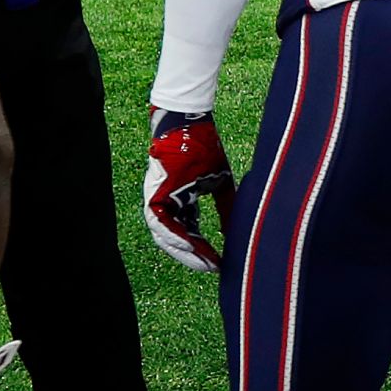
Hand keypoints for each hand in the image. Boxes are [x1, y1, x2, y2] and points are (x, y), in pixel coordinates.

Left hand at [145, 109, 235, 270]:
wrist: (189, 123)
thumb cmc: (204, 147)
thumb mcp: (220, 182)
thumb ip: (226, 207)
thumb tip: (234, 231)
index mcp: (182, 201)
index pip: (190, 231)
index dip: (203, 248)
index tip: (218, 262)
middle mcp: (166, 203)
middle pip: (175, 239)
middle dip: (193, 255)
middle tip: (210, 267)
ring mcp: (158, 198)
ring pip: (165, 234)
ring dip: (183, 249)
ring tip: (201, 260)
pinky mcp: (155, 192)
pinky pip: (161, 222)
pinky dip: (175, 234)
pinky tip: (190, 244)